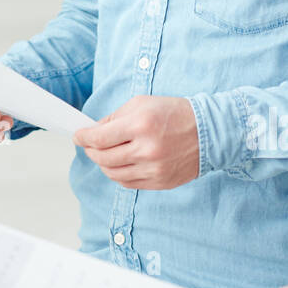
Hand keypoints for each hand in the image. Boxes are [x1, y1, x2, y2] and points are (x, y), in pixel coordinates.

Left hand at [72, 95, 197, 189]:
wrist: (209, 131)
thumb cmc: (175, 113)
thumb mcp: (142, 103)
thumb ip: (115, 117)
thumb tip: (94, 130)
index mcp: (140, 125)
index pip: (99, 138)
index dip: (83, 137)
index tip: (78, 135)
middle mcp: (146, 150)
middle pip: (103, 158)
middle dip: (91, 151)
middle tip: (88, 145)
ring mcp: (153, 169)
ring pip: (113, 174)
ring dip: (103, 164)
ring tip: (104, 154)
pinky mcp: (160, 182)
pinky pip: (128, 183)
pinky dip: (118, 174)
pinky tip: (120, 164)